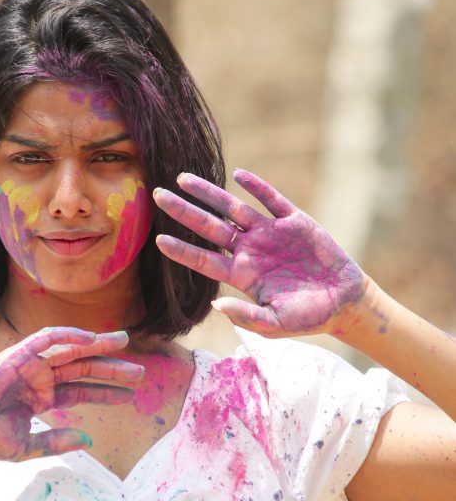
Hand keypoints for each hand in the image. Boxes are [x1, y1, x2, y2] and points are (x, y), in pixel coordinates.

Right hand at [0, 328, 143, 460]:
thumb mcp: (27, 447)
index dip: (105, 392)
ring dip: (97, 345)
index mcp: (41, 398)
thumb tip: (88, 440)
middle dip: (110, 367)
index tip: (130, 396)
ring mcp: (30, 365)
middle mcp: (39, 378)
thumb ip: (57, 442)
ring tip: (124, 342)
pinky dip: (68, 335)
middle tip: (139, 370)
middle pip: (83, 368)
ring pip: (71, 350)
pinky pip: (47, 339)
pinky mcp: (17, 354)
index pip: (81, 392)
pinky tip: (90, 338)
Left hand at [153, 169, 365, 337]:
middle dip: (183, 211)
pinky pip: (271, 200)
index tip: (158, 239)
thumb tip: (217, 306)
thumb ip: (246, 317)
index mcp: (241, 275)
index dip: (182, 250)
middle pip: (209, 227)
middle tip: (157, 195)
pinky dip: (256, 187)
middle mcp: (250, 250)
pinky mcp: (294, 221)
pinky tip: (238, 175)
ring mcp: (270, 233)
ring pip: (233, 208)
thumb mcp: (274, 325)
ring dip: (209, 193)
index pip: (203, 259)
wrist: (343, 302)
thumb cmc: (306, 317)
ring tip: (183, 178)